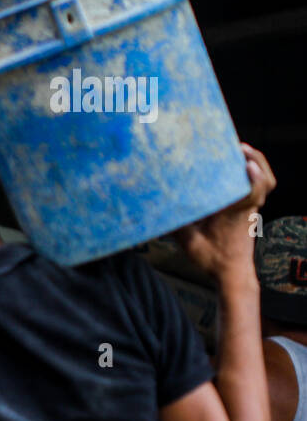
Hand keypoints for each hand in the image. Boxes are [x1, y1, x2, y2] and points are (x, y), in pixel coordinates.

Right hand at [173, 143, 276, 280]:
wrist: (232, 273)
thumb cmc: (212, 259)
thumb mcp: (189, 243)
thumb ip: (175, 225)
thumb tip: (155, 208)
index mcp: (234, 214)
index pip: (253, 193)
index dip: (254, 176)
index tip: (247, 163)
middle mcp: (247, 209)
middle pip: (265, 181)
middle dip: (256, 160)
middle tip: (238, 147)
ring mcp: (251, 209)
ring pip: (265, 183)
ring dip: (257, 164)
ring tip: (241, 151)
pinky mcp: (250, 210)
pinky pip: (259, 187)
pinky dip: (254, 174)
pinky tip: (239, 168)